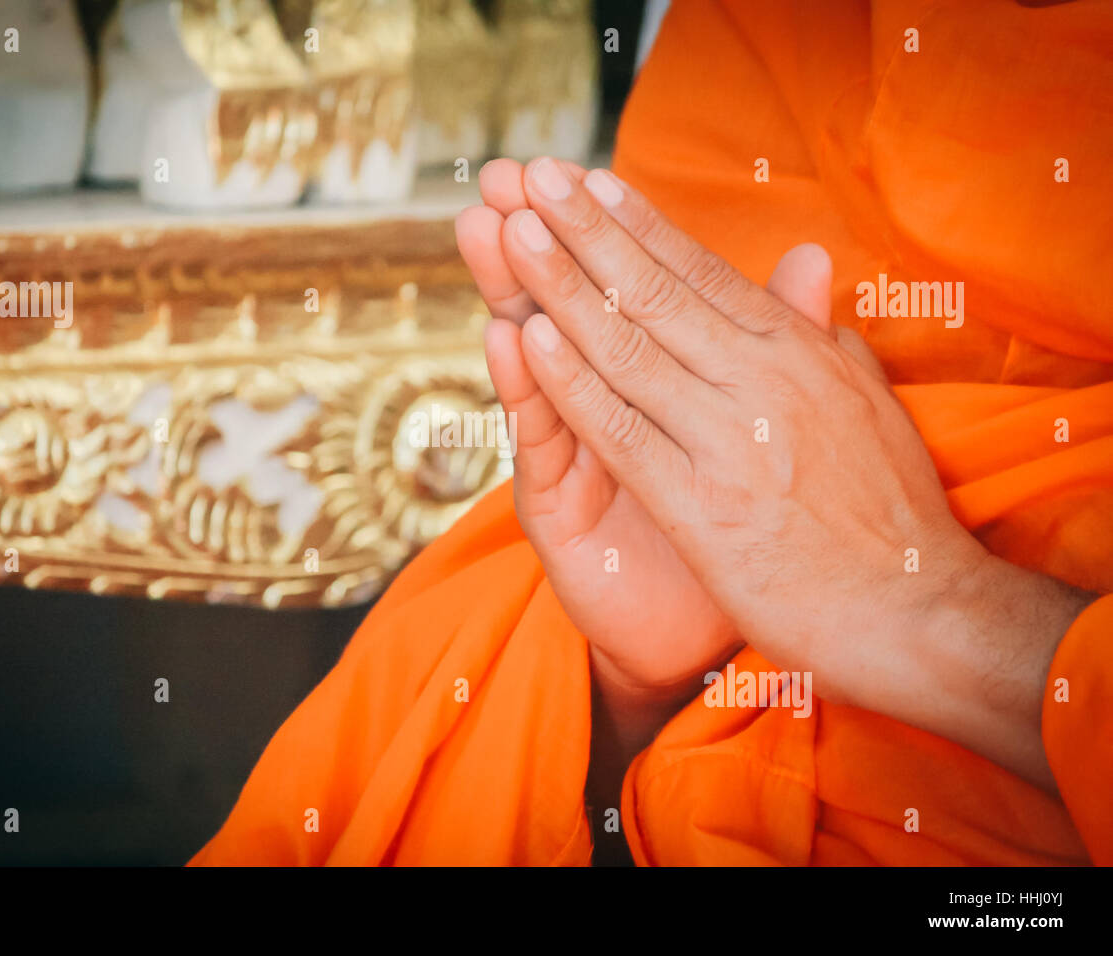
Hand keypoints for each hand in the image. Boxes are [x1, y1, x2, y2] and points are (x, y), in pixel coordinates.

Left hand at [493, 157, 1092, 787]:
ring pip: (629, 347)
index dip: (638, 222)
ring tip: (512, 232)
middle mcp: (765, 379)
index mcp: (802, 351)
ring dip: (562, 286)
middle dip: (585, 228)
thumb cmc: (894, 513)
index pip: (703, 272)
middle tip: (530, 175)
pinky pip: (622, 431)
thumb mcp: (868, 403)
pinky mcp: (704, 508)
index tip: (588, 182)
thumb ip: (823, 336)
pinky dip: (571, 382)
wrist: (921, 615)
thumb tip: (809, 270)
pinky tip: (528, 339)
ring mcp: (732, 441)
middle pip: (655, 289)